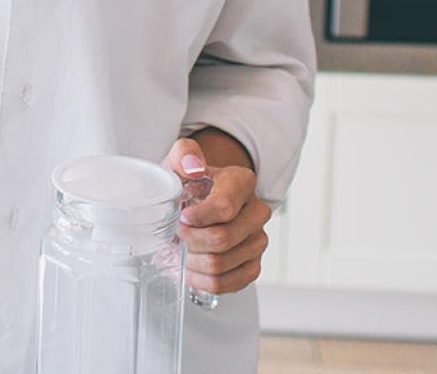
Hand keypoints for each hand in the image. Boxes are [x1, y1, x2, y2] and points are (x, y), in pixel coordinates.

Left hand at [161, 137, 270, 294]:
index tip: (182, 217)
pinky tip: (193, 269)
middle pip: (224, 239)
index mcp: (242, 183)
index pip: (225, 207)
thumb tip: (193, 166)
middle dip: (192, 241)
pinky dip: (204, 281)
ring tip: (184, 251)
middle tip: (179, 235)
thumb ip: (184, 154)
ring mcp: (258, 240)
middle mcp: (256, 212)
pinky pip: (229, 283)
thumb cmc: (187, 183)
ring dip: (195, 262)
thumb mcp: (179, 161)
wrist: (196, 201)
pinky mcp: (253, 265)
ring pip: (223, 264)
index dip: (197, 218)